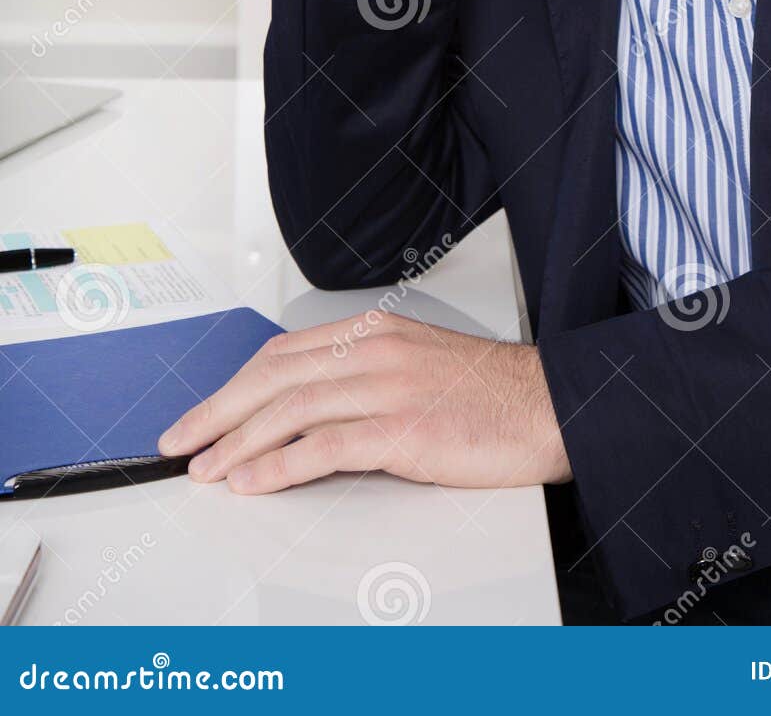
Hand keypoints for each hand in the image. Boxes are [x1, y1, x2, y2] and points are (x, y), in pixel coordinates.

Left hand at [156, 309, 571, 492]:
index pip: (283, 354)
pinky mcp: (405, 428)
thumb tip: (301, 414)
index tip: (202, 413)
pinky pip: (325, 446)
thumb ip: (360, 379)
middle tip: (180, 440)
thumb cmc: (487, 396)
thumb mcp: (414, 368)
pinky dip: (279, 464)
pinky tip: (254, 481)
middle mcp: (375, 350)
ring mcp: (389, 386)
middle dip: (217, 411)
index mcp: (374, 331)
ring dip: (237, 441)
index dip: (234, 386)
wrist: (549, 405)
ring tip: (206, 468)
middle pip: (273, 376)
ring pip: (290, 409)